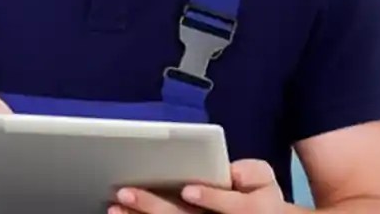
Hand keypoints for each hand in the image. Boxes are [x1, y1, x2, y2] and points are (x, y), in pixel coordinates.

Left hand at [109, 160, 284, 213]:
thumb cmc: (257, 199)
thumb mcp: (265, 184)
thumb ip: (253, 173)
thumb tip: (233, 171)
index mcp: (247, 209)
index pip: (231, 206)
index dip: (210, 198)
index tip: (188, 190)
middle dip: (155, 207)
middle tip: (126, 193)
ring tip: (114, 208)